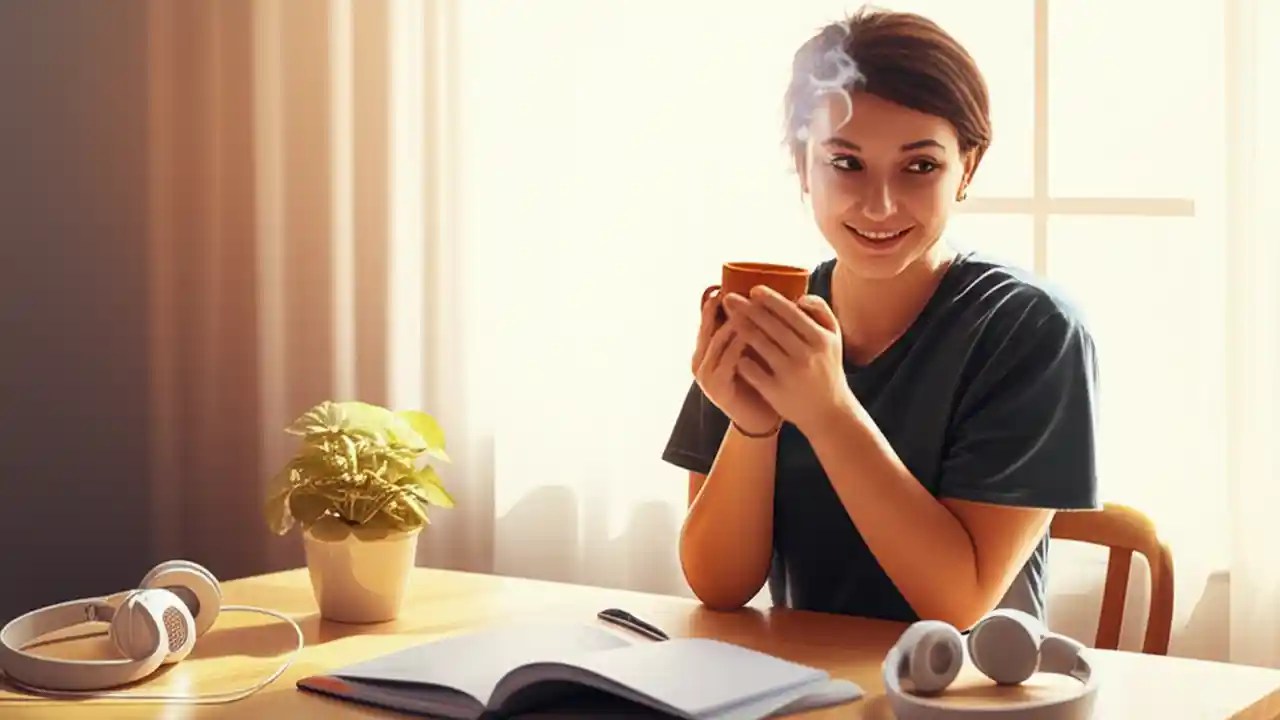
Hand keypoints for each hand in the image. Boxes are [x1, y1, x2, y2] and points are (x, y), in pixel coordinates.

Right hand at [691, 289, 781, 435]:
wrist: (760, 417)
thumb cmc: (761, 380)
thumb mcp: (752, 349)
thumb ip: (749, 327)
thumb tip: (762, 296)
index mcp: (707, 348)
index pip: (706, 319)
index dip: (712, 301)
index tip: (724, 283)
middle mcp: (700, 359)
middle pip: (706, 326)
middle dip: (717, 307)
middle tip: (731, 290)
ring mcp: (705, 374)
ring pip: (715, 341)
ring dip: (730, 323)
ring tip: (745, 307)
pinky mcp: (716, 388)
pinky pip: (726, 361)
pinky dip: (737, 346)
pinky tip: (750, 335)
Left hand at [722, 286, 853, 434]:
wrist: (829, 413)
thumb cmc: (828, 369)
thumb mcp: (834, 339)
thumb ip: (821, 311)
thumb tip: (799, 296)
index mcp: (820, 339)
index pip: (790, 313)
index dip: (770, 299)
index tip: (753, 289)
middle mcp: (806, 355)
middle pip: (771, 326)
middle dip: (748, 309)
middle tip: (730, 298)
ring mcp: (790, 374)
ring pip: (759, 344)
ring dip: (741, 327)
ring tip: (729, 317)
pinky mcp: (776, 391)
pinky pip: (752, 369)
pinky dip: (740, 356)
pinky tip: (729, 346)